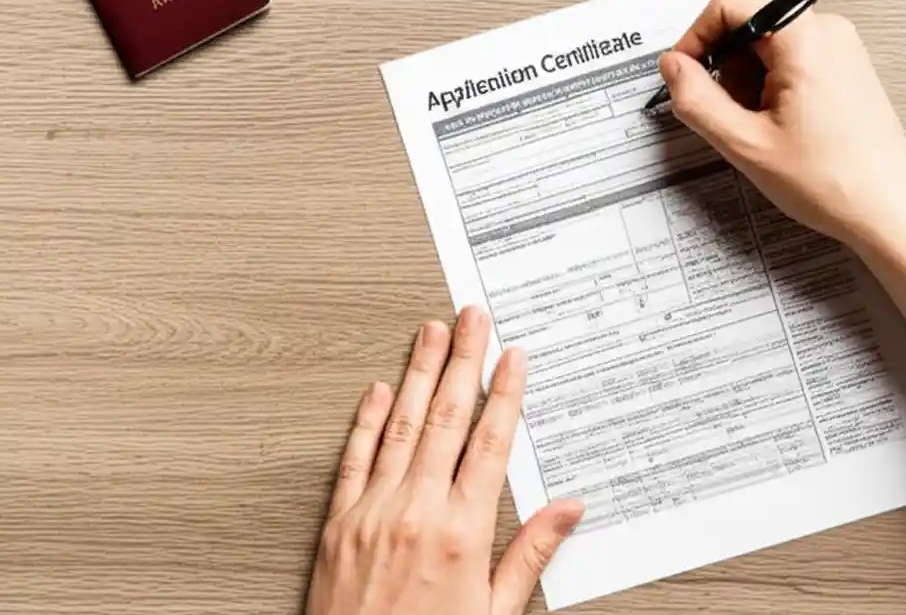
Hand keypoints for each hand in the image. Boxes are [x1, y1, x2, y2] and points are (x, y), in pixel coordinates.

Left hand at [306, 306, 583, 614]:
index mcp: (461, 533)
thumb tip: (568, 509)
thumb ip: (529, 554)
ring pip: (399, 427)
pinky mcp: (337, 527)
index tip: (512, 358)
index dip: (504, 394)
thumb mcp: (495, 612)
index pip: (490, 443)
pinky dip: (366, 422)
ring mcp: (372, 515)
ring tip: (429, 333)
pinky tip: (376, 391)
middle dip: (462, 361)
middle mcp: (416, 513)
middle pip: (445, 419)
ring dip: (416, 374)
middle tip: (472, 320)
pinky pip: (353, 460)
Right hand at [658, 0, 905, 247]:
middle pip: (749, 23)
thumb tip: (672, 67)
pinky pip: (792, 60)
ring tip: (760, 129)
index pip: (730, 3)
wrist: (887, 209)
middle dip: (726, 67)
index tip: (685, 74)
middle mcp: (827, 31)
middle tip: (729, 115)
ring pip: (768, 45)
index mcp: (804, 39)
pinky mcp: (845, 68)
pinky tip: (779, 128)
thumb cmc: (830, 181)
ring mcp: (840, 48)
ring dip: (748, 82)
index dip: (697, 36)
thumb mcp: (745, 144)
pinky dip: (771, 88)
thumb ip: (697, 100)